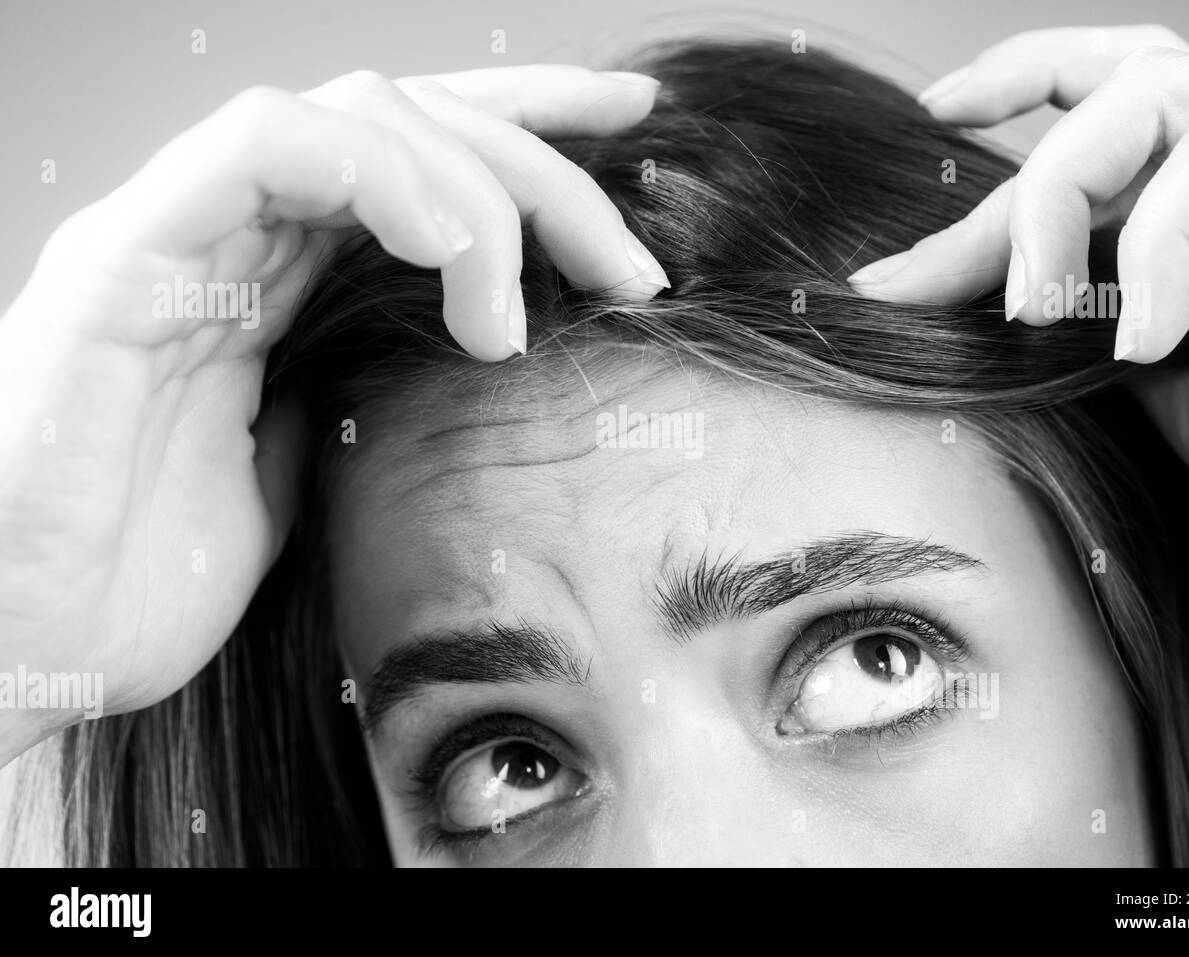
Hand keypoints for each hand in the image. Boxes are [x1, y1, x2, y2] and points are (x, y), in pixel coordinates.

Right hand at [0, 66, 667, 761]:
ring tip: (539, 295)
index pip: (415, 164)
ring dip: (479, 188)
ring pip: (354, 115)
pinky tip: (454, 252)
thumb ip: (351, 403)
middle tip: (632, 260)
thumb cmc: (143, 584)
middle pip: (408, 121)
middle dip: (541, 165)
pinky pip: (262, 150)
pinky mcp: (124, 259)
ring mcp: (174, 234)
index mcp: (274, 279)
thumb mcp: (297, 485)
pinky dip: (380, 177)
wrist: (25, 657)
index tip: (634, 136)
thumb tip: (439, 366)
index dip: (529, 133)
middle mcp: (228, 236)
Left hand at [848, 25, 1188, 608]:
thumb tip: (990, 287)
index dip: (1027, 80)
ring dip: (1056, 197)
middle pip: (1139, 70)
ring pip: (1161, 95)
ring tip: (1033, 313)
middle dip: (1020, 124)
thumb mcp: (1163, 389)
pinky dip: (1150, 248)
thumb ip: (1097, 318)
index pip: (1130, 100)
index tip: (935, 112)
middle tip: (926, 226)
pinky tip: (1139, 344)